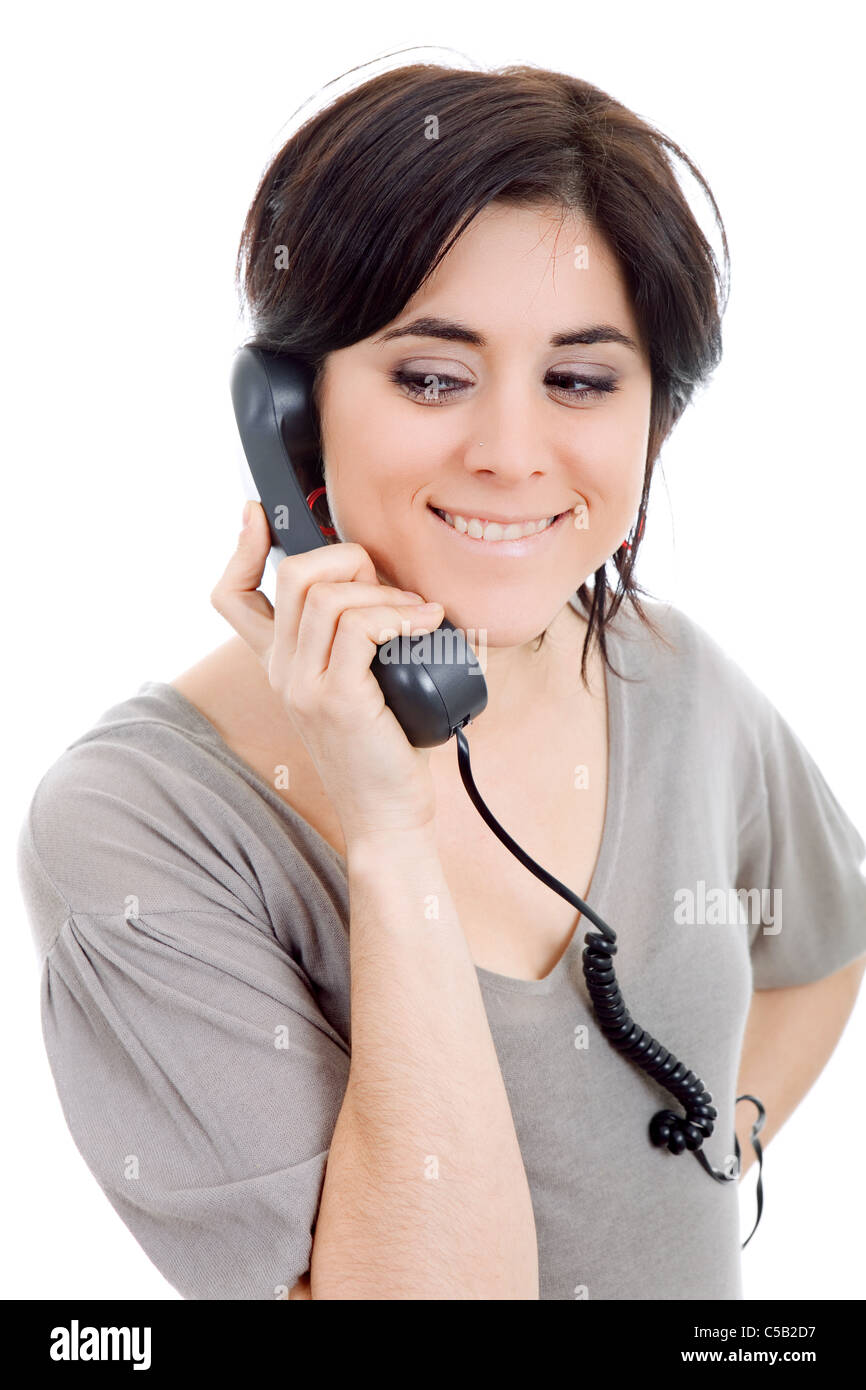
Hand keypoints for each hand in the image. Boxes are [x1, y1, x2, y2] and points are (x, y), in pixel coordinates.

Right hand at [210, 502, 444, 847]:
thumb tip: (388, 585)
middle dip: (345, 558)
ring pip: (326, 596)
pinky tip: (426, 623)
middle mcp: (282, 671)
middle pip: (291, 576)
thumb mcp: (364, 684)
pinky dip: (399, 615)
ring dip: (382, 591)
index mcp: (282, 664)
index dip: (242, 548)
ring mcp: (304, 686)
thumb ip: (359, 641)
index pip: (233, 596)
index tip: (257, 514)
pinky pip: (359, 627)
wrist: (387, 816)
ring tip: (417, 614)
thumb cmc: (386, 749)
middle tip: (386, 585)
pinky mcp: (336, 700)